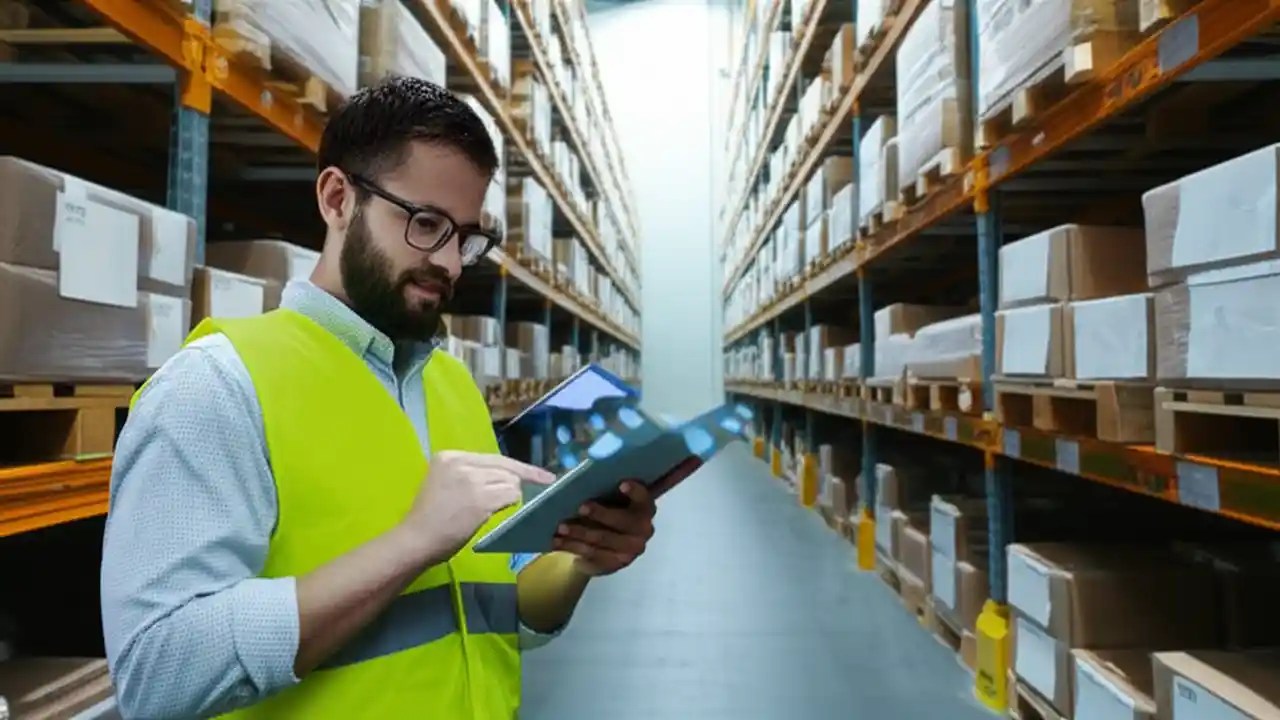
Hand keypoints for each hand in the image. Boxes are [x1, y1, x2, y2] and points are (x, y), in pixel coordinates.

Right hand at [402, 450, 554, 559]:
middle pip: (504, 466)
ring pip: (510, 480)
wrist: (416, 539)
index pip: (492, 457)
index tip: (538, 471)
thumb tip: (503, 478)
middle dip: (525, 476)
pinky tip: (504, 509)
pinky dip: (512, 502)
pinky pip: (510, 495)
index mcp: (449, 456)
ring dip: (512, 494)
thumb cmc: (429, 518)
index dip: (517, 465)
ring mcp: (471, 480)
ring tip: (500, 505)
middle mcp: (461, 463)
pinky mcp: (480, 498)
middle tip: (547, 481)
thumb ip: (470, 475)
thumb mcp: (444, 483)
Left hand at [553, 458, 702, 575]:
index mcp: (644, 508)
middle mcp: (644, 529)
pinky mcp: (615, 564)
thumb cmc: (605, 513)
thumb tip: (580, 466)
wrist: (601, 550)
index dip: (636, 492)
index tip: (622, 484)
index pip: (644, 498)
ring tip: (561, 526)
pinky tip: (556, 541)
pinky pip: (592, 554)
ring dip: (580, 532)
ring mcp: (631, 550)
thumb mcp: (607, 499)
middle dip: (601, 514)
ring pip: (602, 539)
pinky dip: (572, 547)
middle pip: (622, 522)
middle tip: (581, 506)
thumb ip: (603, 487)